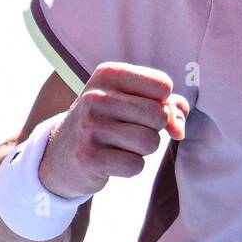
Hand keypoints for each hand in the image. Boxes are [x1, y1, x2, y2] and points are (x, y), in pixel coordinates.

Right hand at [38, 62, 188, 198]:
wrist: (61, 153)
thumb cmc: (108, 121)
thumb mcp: (132, 102)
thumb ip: (168, 107)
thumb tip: (180, 129)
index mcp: (108, 74)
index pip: (163, 85)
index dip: (162, 103)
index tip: (141, 108)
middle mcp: (96, 97)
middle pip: (159, 115)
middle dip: (155, 128)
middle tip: (132, 129)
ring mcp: (89, 127)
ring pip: (150, 142)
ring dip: (144, 149)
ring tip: (121, 144)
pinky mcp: (89, 157)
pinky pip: (136, 165)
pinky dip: (131, 167)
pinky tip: (112, 160)